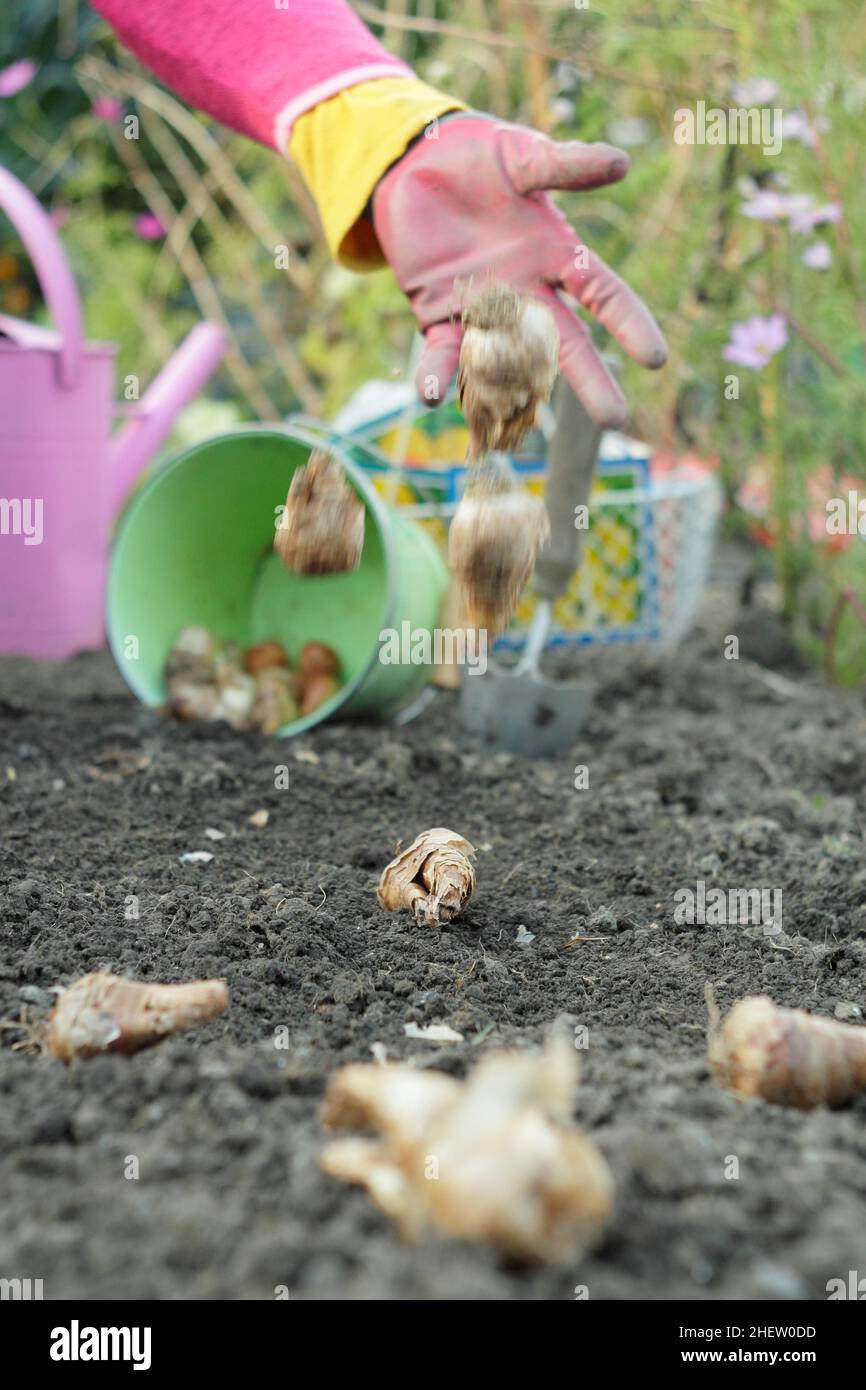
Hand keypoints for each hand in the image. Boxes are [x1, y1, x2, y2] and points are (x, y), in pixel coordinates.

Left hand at [372, 114, 666, 428]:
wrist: (415, 165)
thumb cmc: (480, 159)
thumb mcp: (521, 156)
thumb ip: (564, 165)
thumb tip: (622, 163)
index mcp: (557, 255)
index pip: (603, 294)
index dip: (628, 323)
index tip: (654, 357)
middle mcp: (528, 293)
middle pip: (566, 344)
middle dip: (589, 381)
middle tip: (615, 420)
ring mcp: (484, 311)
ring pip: (508, 361)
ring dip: (513, 395)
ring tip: (521, 431)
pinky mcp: (439, 316)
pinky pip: (441, 354)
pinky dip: (437, 375)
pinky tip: (431, 398)